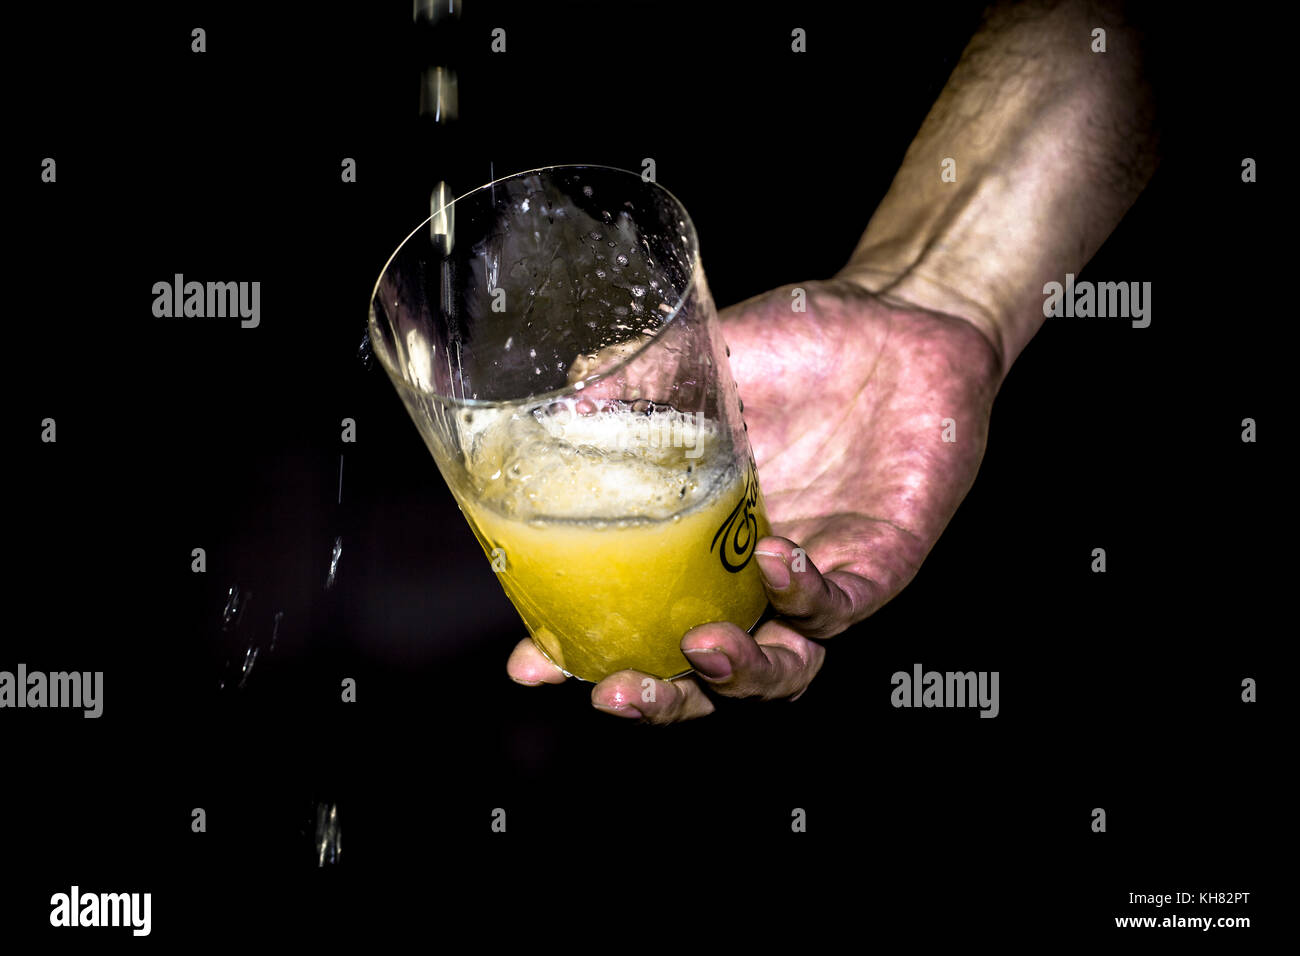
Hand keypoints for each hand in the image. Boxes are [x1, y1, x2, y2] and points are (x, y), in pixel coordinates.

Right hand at [507, 273, 1001, 719]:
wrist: (901, 319)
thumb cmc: (803, 346)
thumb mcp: (704, 361)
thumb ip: (634, 384)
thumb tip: (560, 399)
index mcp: (703, 546)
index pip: (639, 624)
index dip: (584, 656)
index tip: (530, 665)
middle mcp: (755, 578)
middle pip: (706, 677)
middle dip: (662, 699)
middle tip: (616, 693)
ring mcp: (818, 577)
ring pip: (782, 668)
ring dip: (738, 675)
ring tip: (700, 650)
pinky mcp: (881, 563)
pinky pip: (842, 605)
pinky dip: (804, 595)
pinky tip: (772, 558)